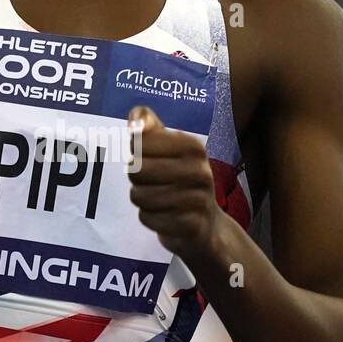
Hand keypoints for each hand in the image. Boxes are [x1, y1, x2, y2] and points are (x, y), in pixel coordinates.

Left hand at [126, 105, 221, 260]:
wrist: (207, 225)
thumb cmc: (181, 180)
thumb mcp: (170, 149)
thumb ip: (149, 127)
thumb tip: (136, 115)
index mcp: (193, 146)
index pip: (140, 141)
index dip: (137, 151)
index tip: (151, 157)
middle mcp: (200, 170)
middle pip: (136, 170)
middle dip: (136, 178)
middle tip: (152, 181)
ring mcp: (198, 199)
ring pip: (139, 196)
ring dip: (141, 199)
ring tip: (157, 198)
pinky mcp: (191, 225)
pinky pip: (147, 218)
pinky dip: (149, 218)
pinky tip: (163, 215)